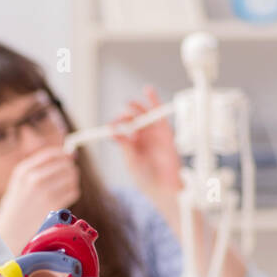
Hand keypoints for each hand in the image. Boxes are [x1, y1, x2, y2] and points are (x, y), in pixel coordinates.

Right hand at [0, 147, 79, 253]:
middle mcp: (33, 178)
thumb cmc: (18, 206)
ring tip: (62, 190)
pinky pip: (74, 191)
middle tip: (65, 179)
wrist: (10, 231)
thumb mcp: (21, 181)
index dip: (63, 155)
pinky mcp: (54, 205)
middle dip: (69, 170)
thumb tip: (70, 154)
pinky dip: (72, 194)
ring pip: (72, 177)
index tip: (67, 159)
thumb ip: (42, 166)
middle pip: (66, 164)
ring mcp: (44, 191)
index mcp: (23, 170)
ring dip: (71, 182)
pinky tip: (62, 200)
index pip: (52, 153)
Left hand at [112, 85, 181, 205]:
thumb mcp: (131, 161)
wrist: (163, 187)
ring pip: (143, 115)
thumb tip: (113, 131)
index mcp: (130, 145)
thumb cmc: (146, 178)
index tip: (111, 126)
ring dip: (136, 108)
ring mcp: (152, 134)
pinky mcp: (165, 132)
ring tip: (130, 105)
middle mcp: (141, 137)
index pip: (121, 129)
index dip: (116, 125)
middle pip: (131, 120)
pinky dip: (154, 101)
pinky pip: (159, 114)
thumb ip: (124, 145)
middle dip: (125, 117)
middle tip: (122, 119)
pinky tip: (148, 90)